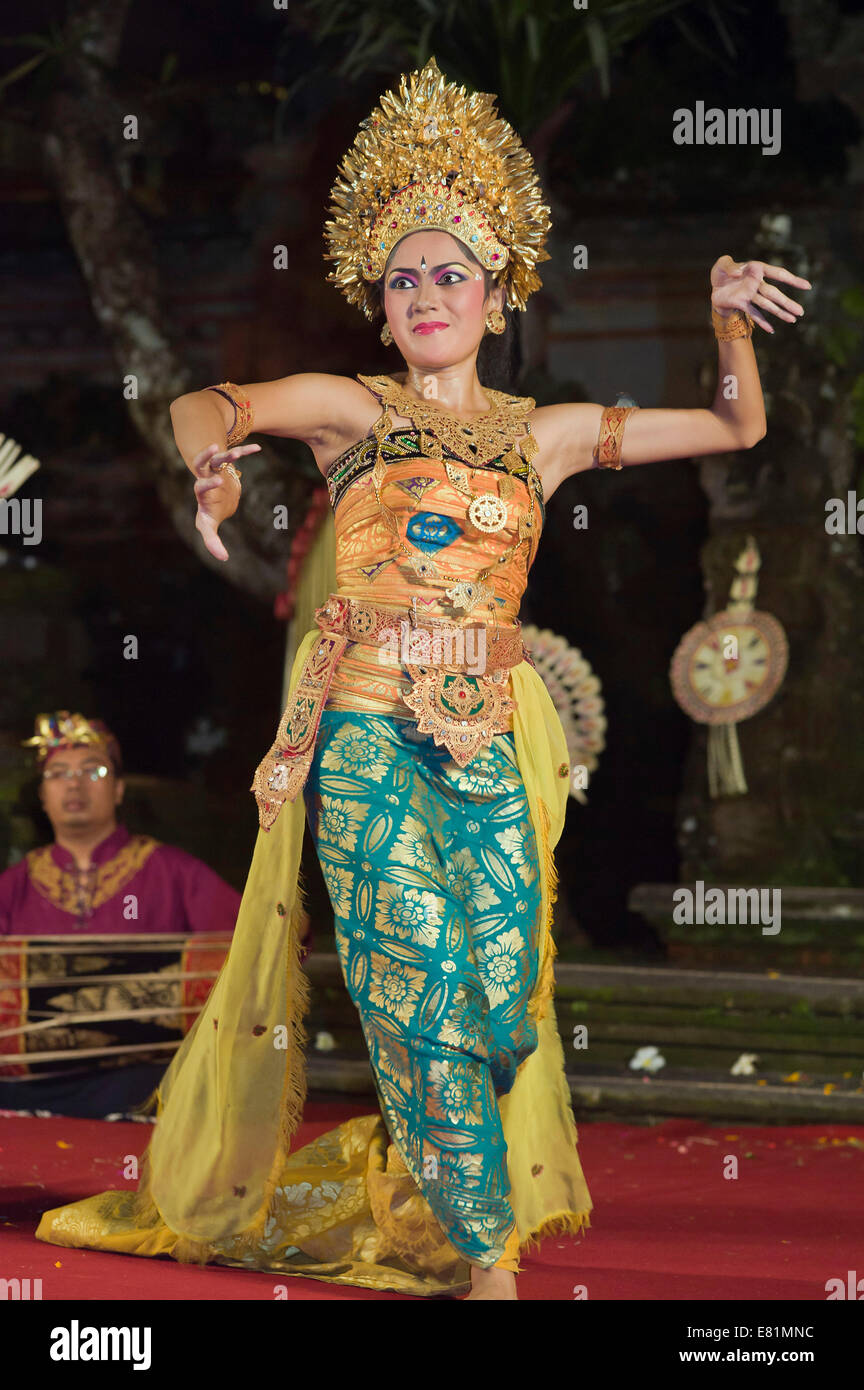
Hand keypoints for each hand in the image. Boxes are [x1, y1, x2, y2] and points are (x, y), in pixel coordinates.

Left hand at [192, 442, 260, 560]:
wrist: (215, 495)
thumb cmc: (210, 513)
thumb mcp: (208, 526)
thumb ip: (212, 541)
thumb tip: (224, 558)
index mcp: (201, 493)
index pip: (200, 486)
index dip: (207, 484)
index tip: (216, 481)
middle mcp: (206, 477)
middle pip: (203, 464)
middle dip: (208, 457)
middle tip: (216, 451)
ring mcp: (216, 469)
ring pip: (219, 458)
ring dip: (229, 454)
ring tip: (238, 453)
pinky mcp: (227, 465)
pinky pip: (236, 454)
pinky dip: (245, 451)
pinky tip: (258, 448)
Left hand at [710, 255, 811, 333]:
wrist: (714, 285)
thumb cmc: (722, 271)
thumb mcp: (722, 264)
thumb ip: (729, 266)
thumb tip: (737, 273)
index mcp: (757, 269)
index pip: (778, 273)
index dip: (792, 279)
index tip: (807, 286)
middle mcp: (756, 283)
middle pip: (775, 294)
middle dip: (787, 303)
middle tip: (801, 312)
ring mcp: (750, 295)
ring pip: (767, 305)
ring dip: (779, 313)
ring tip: (792, 320)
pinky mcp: (742, 304)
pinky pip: (753, 313)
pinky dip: (762, 322)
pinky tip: (771, 330)